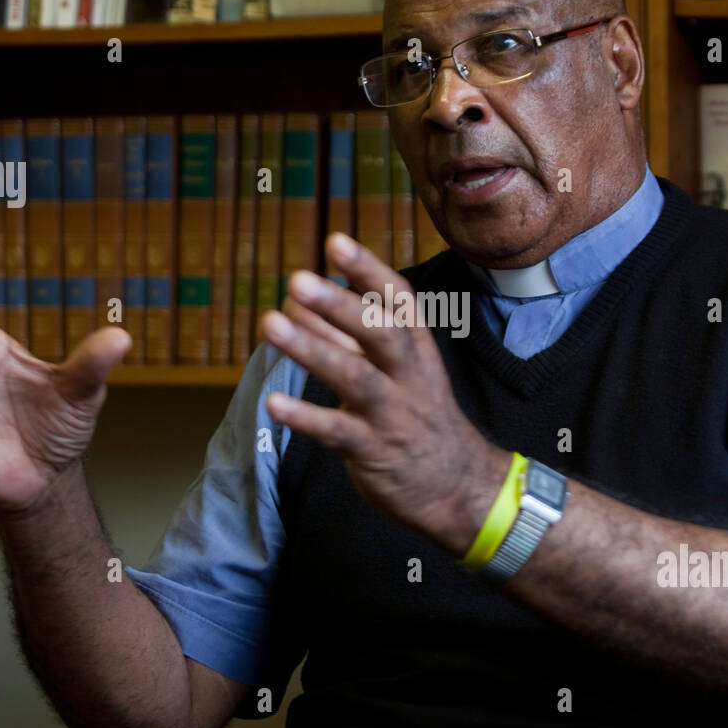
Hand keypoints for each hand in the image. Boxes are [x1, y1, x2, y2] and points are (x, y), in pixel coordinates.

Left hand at [261, 234, 505, 547]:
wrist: (457, 486)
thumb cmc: (416, 417)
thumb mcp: (389, 370)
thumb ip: (340, 336)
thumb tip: (294, 303)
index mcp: (416, 349)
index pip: (398, 301)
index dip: (368, 271)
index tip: (336, 241)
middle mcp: (408, 375)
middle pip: (379, 333)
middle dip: (340, 304)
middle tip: (298, 279)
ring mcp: (392, 413)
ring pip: (355, 377)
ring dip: (312, 349)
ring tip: (270, 324)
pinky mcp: (374, 449)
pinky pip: (337, 431)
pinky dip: (305, 416)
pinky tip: (273, 402)